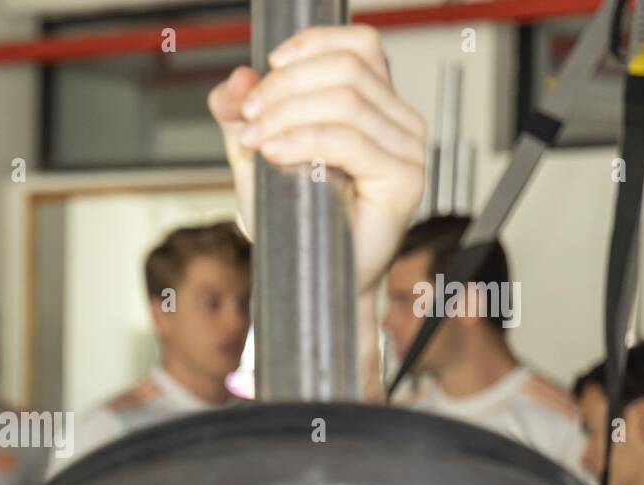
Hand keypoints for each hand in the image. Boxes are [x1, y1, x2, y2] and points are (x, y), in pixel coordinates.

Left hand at [208, 25, 426, 294]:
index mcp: (375, 104)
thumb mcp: (256, 157)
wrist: (311, 279)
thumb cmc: (296, 222)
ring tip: (254, 141)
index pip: (358, 45)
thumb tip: (237, 79)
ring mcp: (407, 149)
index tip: (266, 73)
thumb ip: (242, 116)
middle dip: (285, 87)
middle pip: (346, 69)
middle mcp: (399, 121)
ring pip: (346, 100)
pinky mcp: (403, 180)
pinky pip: (349, 141)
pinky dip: (303, 140)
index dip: (310, 47)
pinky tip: (274, 152)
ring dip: (287, 114)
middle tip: (247, 118)